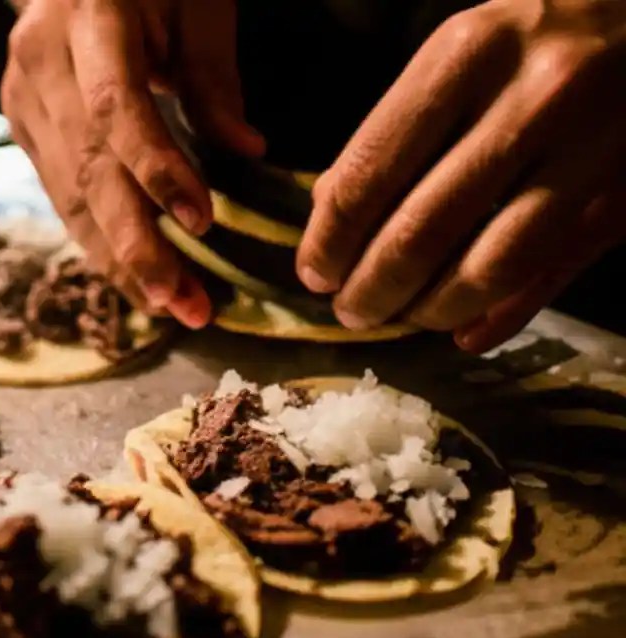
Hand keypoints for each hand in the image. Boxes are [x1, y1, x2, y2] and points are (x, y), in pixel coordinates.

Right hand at [2, 0, 264, 327]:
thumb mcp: (197, 3)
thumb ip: (213, 77)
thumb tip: (248, 152)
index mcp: (88, 16)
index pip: (115, 107)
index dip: (156, 170)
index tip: (202, 224)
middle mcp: (40, 60)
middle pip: (87, 168)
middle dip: (137, 246)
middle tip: (186, 304)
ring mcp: (21, 96)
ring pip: (68, 194)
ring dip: (119, 259)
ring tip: (171, 305)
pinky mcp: (20, 122)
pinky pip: (60, 192)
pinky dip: (97, 238)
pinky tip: (133, 276)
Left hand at [297, 0, 625, 351]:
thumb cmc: (535, 36)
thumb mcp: (460, 51)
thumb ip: (396, 126)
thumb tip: (328, 212)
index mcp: (469, 55)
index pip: (372, 172)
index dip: (331, 238)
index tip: (314, 273)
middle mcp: (533, 101)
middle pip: (422, 231)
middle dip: (372, 289)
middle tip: (350, 311)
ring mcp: (590, 151)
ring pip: (490, 269)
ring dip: (430, 311)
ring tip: (401, 318)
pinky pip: (553, 275)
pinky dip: (501, 317)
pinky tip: (465, 334)